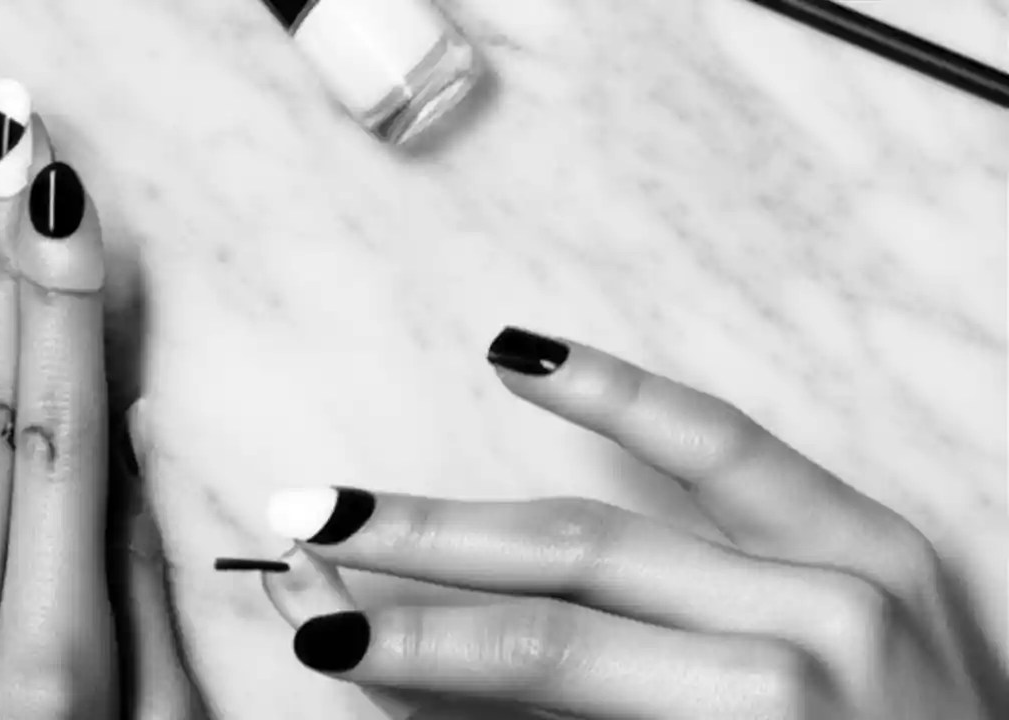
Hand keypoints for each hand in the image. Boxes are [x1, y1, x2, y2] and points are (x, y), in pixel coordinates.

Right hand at [261, 327, 1005, 718]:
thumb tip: (398, 670)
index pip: (546, 659)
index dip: (419, 645)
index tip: (321, 630)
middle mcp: (806, 640)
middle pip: (566, 572)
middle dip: (420, 555)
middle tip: (311, 531)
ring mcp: (848, 574)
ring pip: (618, 518)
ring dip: (474, 506)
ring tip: (367, 498)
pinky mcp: (874, 537)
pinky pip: (729, 445)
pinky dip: (621, 397)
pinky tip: (524, 361)